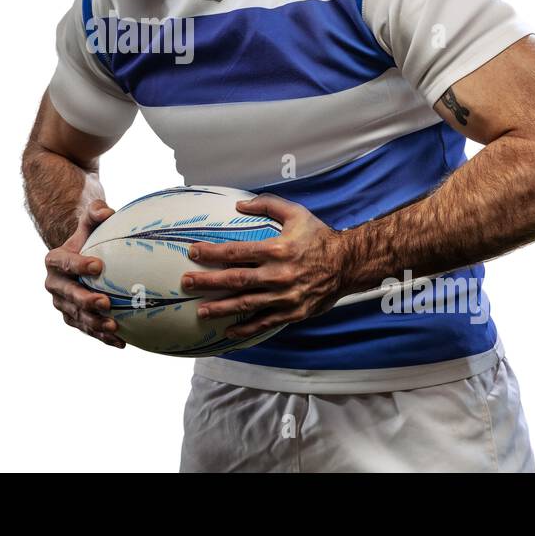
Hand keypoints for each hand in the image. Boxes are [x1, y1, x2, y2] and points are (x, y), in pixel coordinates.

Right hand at [43, 200, 125, 348]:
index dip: (78, 265)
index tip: (98, 266)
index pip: (64, 262)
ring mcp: (63, 304)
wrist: (82, 260)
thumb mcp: (90, 223)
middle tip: (106, 302)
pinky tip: (122, 342)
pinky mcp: (74, 319)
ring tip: (114, 326)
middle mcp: (54, 285)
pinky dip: (103, 337)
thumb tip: (107, 211)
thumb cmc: (89, 238)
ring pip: (77, 316)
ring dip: (94, 323)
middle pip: (68, 294)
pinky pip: (87, 330)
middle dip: (85, 300)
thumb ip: (96, 213)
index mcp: (54, 260)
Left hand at [181, 194, 351, 340]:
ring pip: (247, 304)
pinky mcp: (293, 312)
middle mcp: (279, 274)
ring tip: (201, 311)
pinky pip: (265, 322)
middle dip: (208, 282)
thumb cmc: (319, 236)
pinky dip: (246, 328)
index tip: (193, 253)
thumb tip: (238, 205)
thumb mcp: (296, 213)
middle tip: (186, 283)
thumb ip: (267, 205)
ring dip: (221, 308)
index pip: (236, 251)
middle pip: (236, 280)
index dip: (212, 253)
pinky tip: (229, 330)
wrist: (348, 264)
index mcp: (277, 249)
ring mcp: (285, 296)